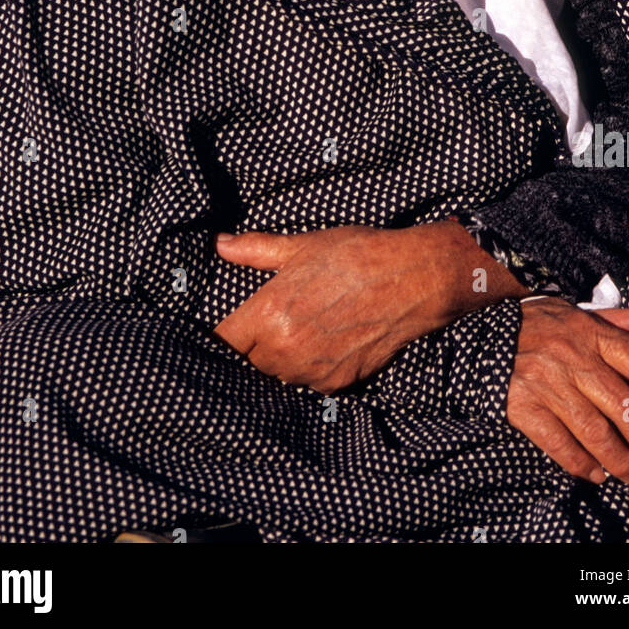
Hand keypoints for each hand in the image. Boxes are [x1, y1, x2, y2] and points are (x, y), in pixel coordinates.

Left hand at [211, 220, 507, 392]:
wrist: (412, 279)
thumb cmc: (357, 256)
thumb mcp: (302, 246)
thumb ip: (255, 250)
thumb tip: (221, 244)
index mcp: (269, 313)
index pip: (221, 343)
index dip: (215, 340)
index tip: (219, 334)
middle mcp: (285, 349)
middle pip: (246, 365)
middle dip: (248, 351)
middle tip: (262, 331)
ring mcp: (311, 370)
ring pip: (275, 378)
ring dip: (277, 363)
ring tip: (294, 335)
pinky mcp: (337, 383)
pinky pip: (307, 384)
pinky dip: (306, 370)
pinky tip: (320, 346)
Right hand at [505, 297, 628, 484]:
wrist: (478, 334)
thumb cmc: (536, 326)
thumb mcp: (575, 314)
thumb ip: (615, 320)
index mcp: (590, 333)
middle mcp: (572, 358)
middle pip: (623, 405)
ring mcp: (547, 384)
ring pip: (595, 430)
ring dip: (620, 460)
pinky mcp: (523, 406)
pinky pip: (558, 442)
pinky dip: (580, 463)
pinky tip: (596, 474)